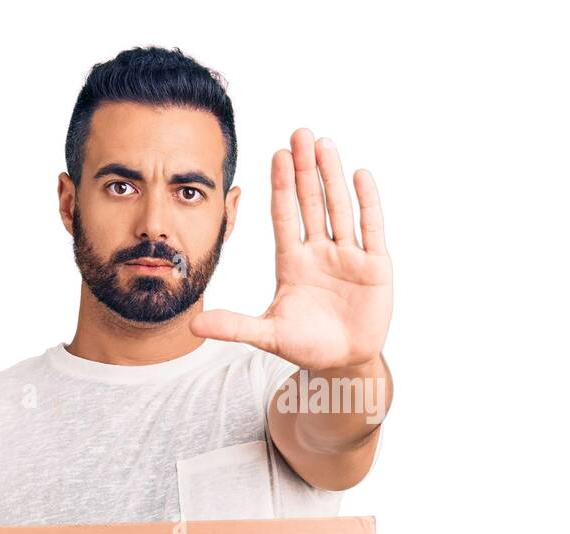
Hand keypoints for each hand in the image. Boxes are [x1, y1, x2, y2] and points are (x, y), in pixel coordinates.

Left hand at [190, 128, 392, 370]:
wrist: (345, 363)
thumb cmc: (307, 346)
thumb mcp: (269, 336)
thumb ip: (235, 327)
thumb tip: (194, 326)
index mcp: (292, 262)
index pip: (284, 216)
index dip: (281, 186)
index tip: (277, 155)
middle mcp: (319, 251)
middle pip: (311, 202)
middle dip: (305, 169)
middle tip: (300, 133)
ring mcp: (348, 256)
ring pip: (339, 208)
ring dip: (333, 176)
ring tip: (325, 144)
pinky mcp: (375, 267)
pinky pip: (371, 228)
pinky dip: (367, 203)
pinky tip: (360, 175)